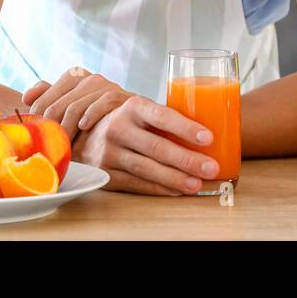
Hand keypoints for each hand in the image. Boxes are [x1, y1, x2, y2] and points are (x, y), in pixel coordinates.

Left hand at [21, 66, 132, 139]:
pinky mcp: (125, 96)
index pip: (46, 95)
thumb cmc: (100, 123)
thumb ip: (49, 99)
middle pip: (60, 101)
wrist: (139, 128)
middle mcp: (90, 79)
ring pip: (79, 102)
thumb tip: (25, 97)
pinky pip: (105, 100)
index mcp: (74, 79)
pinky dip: (92, 113)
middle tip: (48, 143)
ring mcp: (108, 86)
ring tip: (64, 142)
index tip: (37, 135)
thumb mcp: (72, 112)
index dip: (38, 115)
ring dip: (68, 125)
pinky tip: (84, 127)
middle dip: (51, 124)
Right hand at [70, 95, 219, 195]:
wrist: (85, 136)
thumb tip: (209, 135)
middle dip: (187, 159)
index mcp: (133, 107)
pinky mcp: (107, 173)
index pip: (161, 116)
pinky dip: (160, 189)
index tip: (208, 137)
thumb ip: (165, 119)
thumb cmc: (127, 122)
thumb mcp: (141, 111)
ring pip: (147, 168)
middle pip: (157, 147)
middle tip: (211, 167)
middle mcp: (118, 127)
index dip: (185, 127)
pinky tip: (177, 190)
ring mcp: (110, 152)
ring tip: (197, 184)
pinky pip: (138, 183)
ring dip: (175, 178)